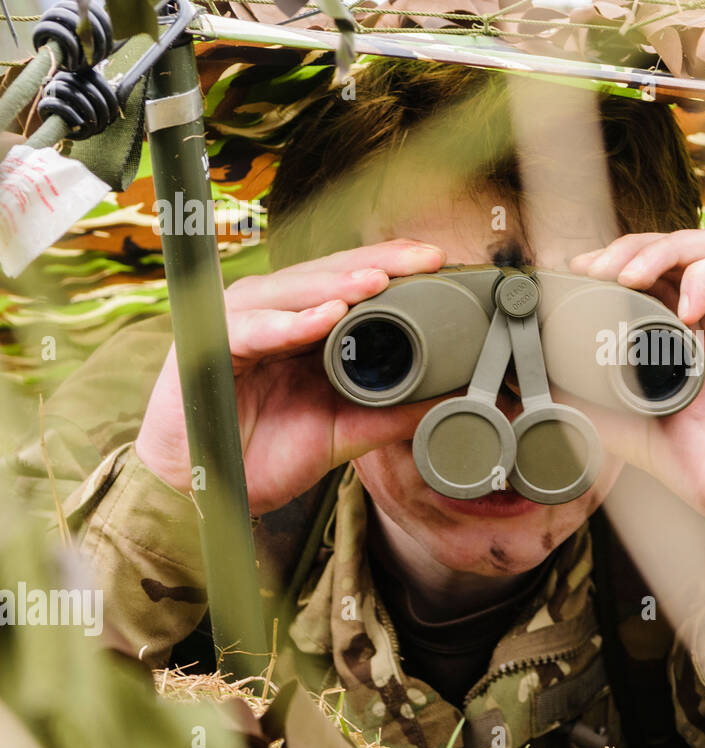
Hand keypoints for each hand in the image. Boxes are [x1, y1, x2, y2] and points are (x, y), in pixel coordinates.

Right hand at [135, 239, 445, 515]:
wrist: (208, 489)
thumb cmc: (266, 450)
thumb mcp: (345, 429)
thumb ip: (395, 411)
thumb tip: (455, 399)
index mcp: (307, 323)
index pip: (354, 281)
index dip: (395, 268)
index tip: (440, 263)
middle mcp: (275, 313)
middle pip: (331, 275)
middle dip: (380, 264)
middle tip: (426, 259)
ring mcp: (240, 323)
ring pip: (294, 293)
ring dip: (338, 285)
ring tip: (379, 282)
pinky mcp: (208, 346)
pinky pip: (253, 330)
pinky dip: (289, 325)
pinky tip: (324, 320)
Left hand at [569, 228, 704, 579]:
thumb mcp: (642, 436)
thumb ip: (600, 408)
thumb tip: (548, 386)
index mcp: (690, 343)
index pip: (653, 279)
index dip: (614, 265)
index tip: (576, 275)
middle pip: (678, 252)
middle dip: (630, 249)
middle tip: (594, 269)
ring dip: (664, 250)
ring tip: (628, 276)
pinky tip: (684, 308)